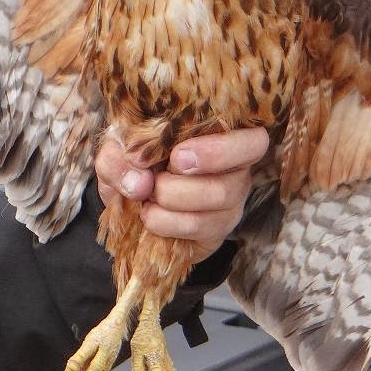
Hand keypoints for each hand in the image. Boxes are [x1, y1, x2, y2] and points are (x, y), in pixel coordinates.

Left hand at [95, 128, 268, 262]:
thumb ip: (119, 157)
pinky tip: (150, 215)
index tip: (178, 156)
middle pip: (235, 183)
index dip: (221, 150)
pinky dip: (167, 224)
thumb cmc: (132, 160)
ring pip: (215, 212)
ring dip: (172, 204)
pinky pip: (199, 231)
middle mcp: (235, 172)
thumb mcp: (117, 150)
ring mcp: (229, 205)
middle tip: (158, 182)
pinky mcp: (216, 233)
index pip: (254, 141)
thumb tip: (140, 182)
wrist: (124, 198)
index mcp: (222, 136)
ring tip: (148, 198)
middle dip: (189, 187)